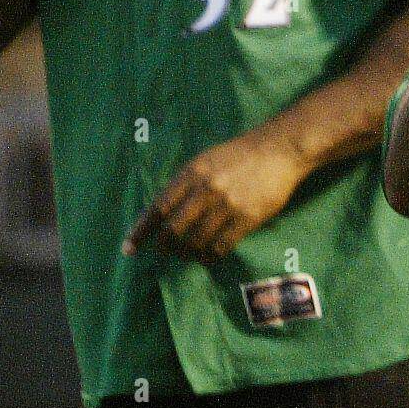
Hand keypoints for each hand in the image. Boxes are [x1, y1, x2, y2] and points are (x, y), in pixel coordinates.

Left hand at [122, 128, 306, 264]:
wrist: (280, 149)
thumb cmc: (240, 154)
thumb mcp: (206, 160)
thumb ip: (186, 183)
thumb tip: (163, 212)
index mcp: (193, 172)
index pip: (158, 207)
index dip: (141, 231)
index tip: (128, 247)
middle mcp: (207, 189)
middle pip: (174, 229)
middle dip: (164, 247)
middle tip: (163, 253)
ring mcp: (228, 205)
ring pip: (196, 241)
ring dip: (187, 254)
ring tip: (186, 255)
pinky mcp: (248, 218)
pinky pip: (221, 246)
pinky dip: (210, 257)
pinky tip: (207, 258)